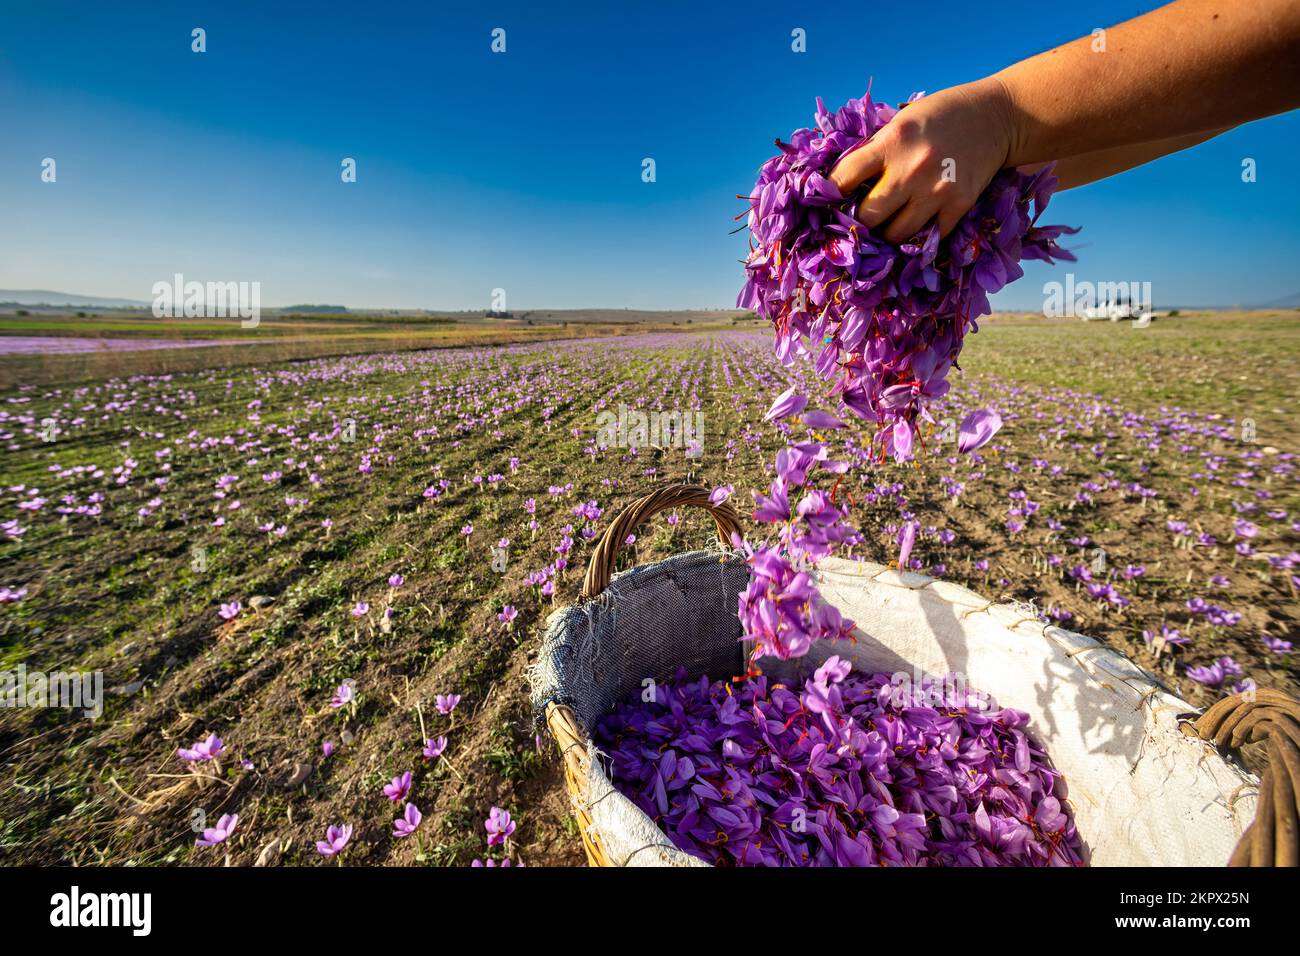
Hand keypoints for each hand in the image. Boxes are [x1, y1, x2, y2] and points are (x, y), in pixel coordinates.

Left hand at [828, 78, 1016, 243]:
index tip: (831, 198)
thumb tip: (839, 186)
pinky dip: (922, 233)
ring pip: (896, 234)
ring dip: (890, 231)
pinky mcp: (959, 205)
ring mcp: (937, 190)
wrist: (997, 116)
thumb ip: (876, 151)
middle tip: (866, 214)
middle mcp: (911, 169)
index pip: (843, 178)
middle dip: (862, 218)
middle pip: (868, 217)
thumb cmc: (941, 116)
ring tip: (893, 219)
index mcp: (892, 142)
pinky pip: (929, 237)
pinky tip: (921, 220)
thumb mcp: (902, 122)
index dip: (831, 192)